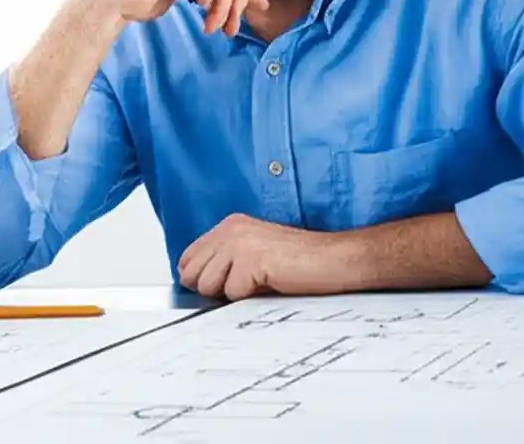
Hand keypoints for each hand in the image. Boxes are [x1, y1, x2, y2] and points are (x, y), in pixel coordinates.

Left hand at [177, 213, 352, 299]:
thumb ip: (226, 263)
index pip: (187, 258)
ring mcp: (239, 243)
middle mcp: (231, 230)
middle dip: (214, 289)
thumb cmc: (302, 262)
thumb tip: (198, 285)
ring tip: (260, 284)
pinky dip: (250, 298)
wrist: (336, 259)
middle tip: (246, 287)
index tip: (220, 287)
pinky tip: (271, 284)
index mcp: (230, 226)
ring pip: (207, 285)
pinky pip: (231, 294)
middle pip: (192, 274)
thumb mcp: (255, 256)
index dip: (200, 279)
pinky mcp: (250, 259)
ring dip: (232, 294)